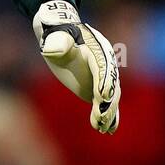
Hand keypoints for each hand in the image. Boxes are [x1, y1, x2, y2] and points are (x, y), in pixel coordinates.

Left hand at [33, 0, 120, 133]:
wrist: (60, 34)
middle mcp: (106, 64)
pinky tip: (109, 130)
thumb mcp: (55, 35)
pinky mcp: (98, 88)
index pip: (103, 67)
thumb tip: (54, 49)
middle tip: (99, 117)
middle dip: (106, 102)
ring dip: (107, 113)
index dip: (103, 81)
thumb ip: (58, 41)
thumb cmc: (57, 34)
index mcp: (97, 49)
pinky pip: (107, 102)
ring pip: (110, 97)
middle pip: (110, 85)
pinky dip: (110, 116)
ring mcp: (103, 77)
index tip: (101, 95)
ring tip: (101, 128)